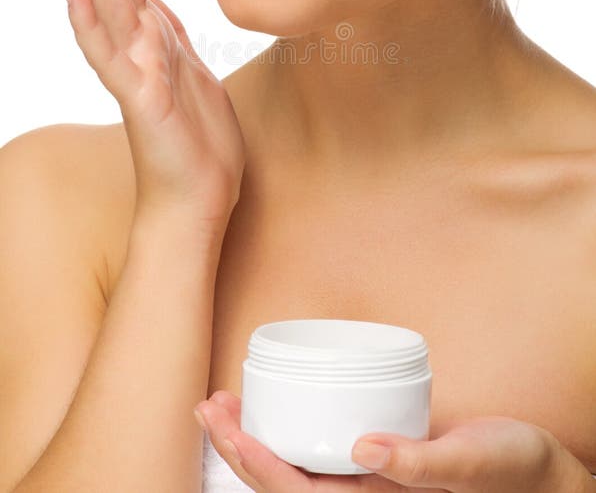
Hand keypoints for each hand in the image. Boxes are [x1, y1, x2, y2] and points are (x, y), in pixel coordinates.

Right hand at [40, 0, 245, 226]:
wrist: (198, 201)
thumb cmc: (198, 143)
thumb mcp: (193, 74)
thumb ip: (170, 36)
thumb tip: (154, 2)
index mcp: (154, 35)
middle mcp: (137, 44)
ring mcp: (133, 69)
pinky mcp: (139, 100)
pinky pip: (110, 58)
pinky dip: (88, 24)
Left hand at [194, 391, 581, 492]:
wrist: (539, 476)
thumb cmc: (510, 472)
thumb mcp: (469, 462)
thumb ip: (419, 463)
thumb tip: (365, 448)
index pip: (294, 492)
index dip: (252, 460)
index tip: (223, 420)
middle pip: (281, 482)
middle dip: (237, 448)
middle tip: (208, 404)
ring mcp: (368, 483)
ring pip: (294, 470)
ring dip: (254, 441)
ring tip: (225, 406)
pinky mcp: (379, 462)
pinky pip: (319, 454)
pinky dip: (287, 433)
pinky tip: (276, 411)